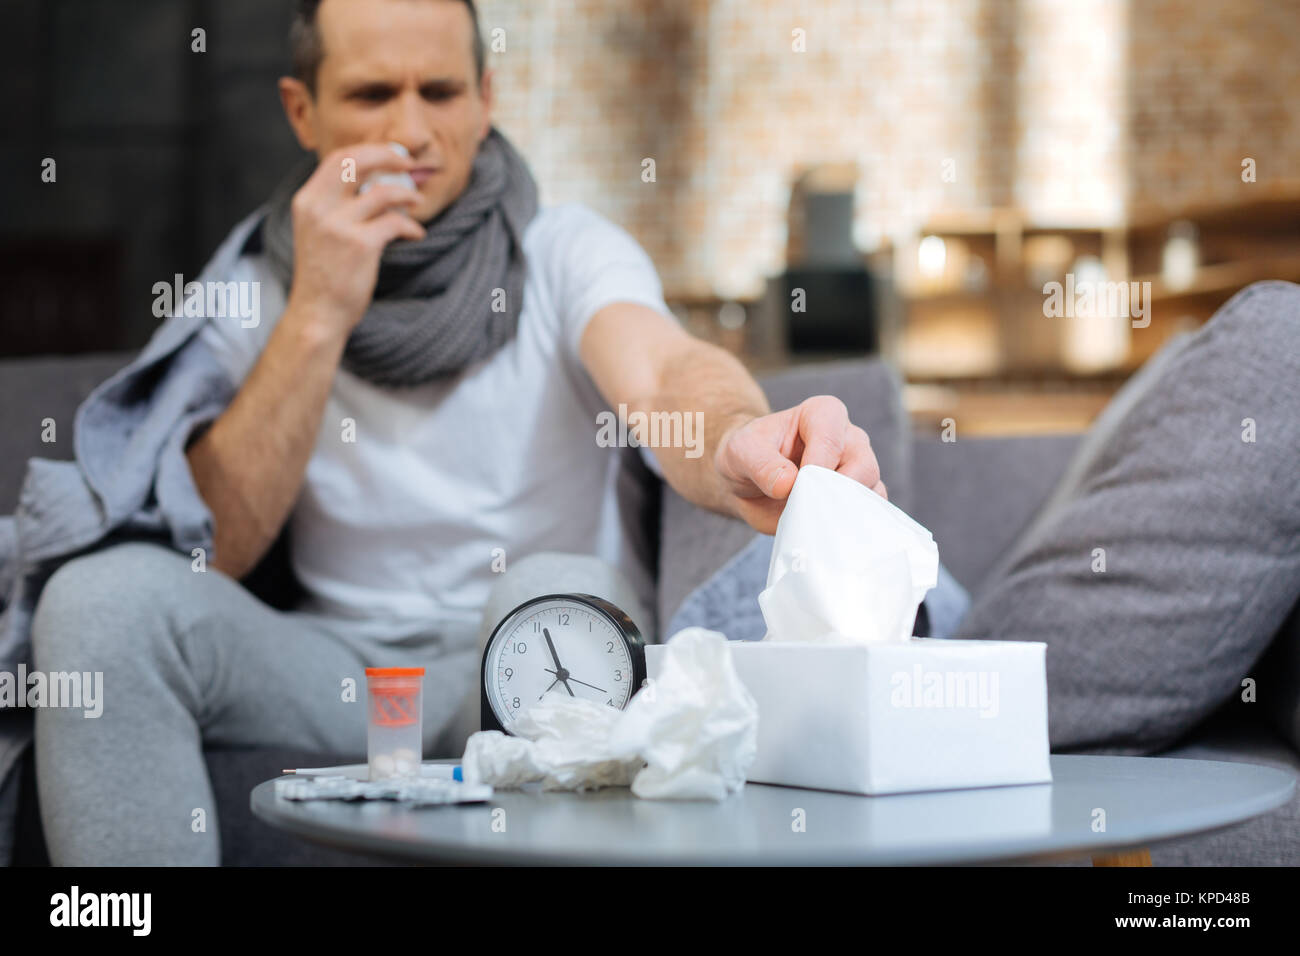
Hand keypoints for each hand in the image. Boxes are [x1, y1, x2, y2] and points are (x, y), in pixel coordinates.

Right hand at [284, 143, 426, 335]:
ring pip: (383, 192)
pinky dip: (411, 227)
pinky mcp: (360, 245)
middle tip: (409, 164)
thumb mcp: (319, 231)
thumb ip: (336, 205)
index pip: (338, 158)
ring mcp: (338, 226)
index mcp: (307, 200)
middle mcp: (318, 208)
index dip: (368, 150)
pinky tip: (416, 235)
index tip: (391, 154)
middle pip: (357, 161)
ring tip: (418, 202)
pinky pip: (395, 222)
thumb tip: (374, 182)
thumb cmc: (324, 275)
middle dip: (388, 156)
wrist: (317, 313)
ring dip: (407, 194)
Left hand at [714, 395, 886, 533]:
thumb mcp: (741, 451)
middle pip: (863, 465)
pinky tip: (826, 530)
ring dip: (844, 511)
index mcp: (822, 414)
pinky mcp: (857, 497)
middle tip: (807, 508)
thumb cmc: (749, 454)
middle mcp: (848, 438)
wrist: (748, 479)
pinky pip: (869, 511)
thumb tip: (788, 484)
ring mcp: (857, 468)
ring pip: (871, 490)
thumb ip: (761, 464)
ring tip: (813, 520)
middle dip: (835, 492)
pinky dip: (852, 525)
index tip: (795, 487)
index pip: (831, 438)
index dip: (816, 466)